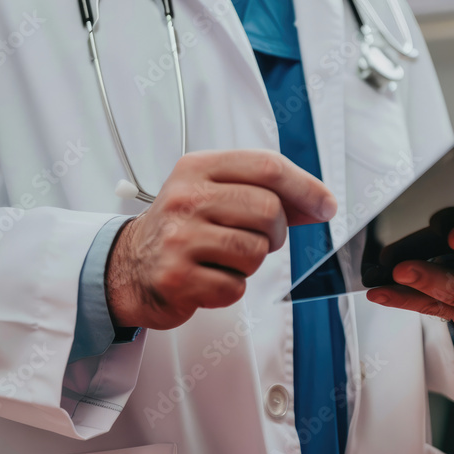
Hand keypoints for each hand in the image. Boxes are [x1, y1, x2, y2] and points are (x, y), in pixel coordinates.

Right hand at [107, 150, 336, 329]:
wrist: (128, 267)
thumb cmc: (181, 227)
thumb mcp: (213, 193)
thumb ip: (264, 192)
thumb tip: (319, 204)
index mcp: (197, 168)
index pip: (266, 166)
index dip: (305, 187)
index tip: (325, 206)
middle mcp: (185, 198)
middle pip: (267, 210)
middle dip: (275, 232)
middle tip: (256, 239)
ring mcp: (179, 239)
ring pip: (255, 251)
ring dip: (250, 262)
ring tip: (224, 258)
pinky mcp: (177, 278)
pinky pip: (235, 286)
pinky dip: (230, 287)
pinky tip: (208, 277)